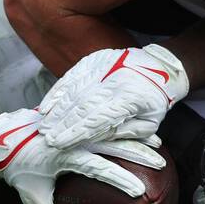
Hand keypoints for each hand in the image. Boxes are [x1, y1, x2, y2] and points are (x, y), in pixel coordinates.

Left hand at [0, 109, 163, 203]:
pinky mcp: (77, 121)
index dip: (118, 178)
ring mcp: (75, 127)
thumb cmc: (18, 171)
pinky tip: (141, 133)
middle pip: (111, 143)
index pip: (96, 167)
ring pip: (111, 129)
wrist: (2, 138)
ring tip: (158, 144)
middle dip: (137, 153)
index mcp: (61, 155)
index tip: (139, 190)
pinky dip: (124, 127)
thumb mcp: (31, 198)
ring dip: (135, 137)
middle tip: (160, 163)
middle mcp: (72, 138)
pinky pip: (105, 122)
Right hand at [37, 45, 188, 148]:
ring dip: (57, 109)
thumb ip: (123, 132)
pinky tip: (47, 104)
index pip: (98, 118)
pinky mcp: (95, 59)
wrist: (161, 67)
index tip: (59, 144)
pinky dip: (58, 90)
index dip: (76, 132)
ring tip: (44, 125)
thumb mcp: (149, 124)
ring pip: (74, 89)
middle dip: (62, 122)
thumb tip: (96, 139)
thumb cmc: (155, 102)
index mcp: (131, 98)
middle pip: (82, 104)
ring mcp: (103, 67)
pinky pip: (72, 75)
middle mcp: (114, 80)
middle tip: (45, 137)